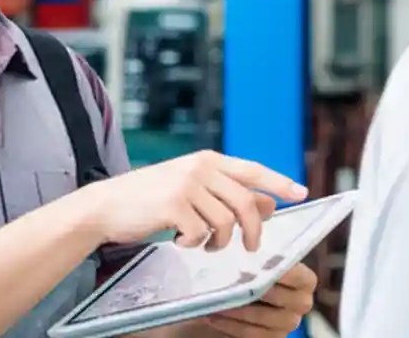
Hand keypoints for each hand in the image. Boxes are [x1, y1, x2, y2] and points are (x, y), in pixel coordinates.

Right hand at [76, 150, 306, 250]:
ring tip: (203, 243)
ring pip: (226, 222)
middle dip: (253, 231)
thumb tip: (268, 204)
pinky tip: (179, 240)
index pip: (253, 170)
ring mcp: (186, 185)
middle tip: (249, 248)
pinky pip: (201, 233)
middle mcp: (200, 168)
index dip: (279, 182)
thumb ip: (226, 192)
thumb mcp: (191, 188)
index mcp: (207, 160)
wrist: (106, 205)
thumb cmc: (150, 199)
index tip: (302, 193)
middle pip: (246, 203)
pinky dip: (194, 244)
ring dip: (218, 241)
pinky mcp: (173, 205)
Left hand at [200, 263, 317, 336]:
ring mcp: (289, 323)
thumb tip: (251, 236)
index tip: (253, 265)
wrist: (247, 298)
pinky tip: (213, 316)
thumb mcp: (260, 259)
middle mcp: (302, 303)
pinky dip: (230, 325)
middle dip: (251, 289)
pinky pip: (251, 334)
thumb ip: (262, 252)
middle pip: (277, 296)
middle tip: (228, 281)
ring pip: (262, 317)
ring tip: (214, 301)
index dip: (277, 271)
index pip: (297, 275)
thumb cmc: (254, 272)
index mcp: (305, 281)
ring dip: (235, 310)